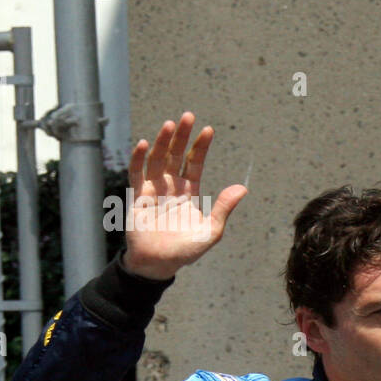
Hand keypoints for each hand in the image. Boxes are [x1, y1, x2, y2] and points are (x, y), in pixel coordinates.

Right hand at [122, 112, 247, 280]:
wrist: (160, 264)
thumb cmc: (186, 250)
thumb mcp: (211, 230)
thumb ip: (223, 208)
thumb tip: (243, 188)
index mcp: (189, 192)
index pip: (194, 163)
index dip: (200, 146)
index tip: (208, 129)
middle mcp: (171, 186)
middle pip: (175, 155)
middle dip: (182, 136)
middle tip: (188, 116)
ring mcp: (153, 190)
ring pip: (157, 159)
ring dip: (162, 142)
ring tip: (170, 124)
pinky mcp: (137, 197)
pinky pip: (136, 174)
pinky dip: (138, 159)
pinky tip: (143, 144)